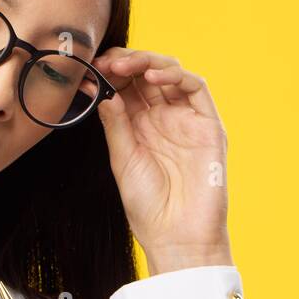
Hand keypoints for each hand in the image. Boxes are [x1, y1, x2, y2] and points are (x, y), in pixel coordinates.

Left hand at [93, 49, 233, 275]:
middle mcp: (164, 118)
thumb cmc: (148, 206)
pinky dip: (175, 74)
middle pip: (147, 74)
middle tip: (105, 63)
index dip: (110, 72)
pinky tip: (153, 76)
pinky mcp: (208, 125)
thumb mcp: (122, 159)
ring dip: (147, 61)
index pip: (127, 86)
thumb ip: (115, 124)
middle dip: (125, 62)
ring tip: (124, 66)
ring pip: (171, 73)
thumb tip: (104, 92)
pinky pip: (196, 88)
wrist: (176, 237)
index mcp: (141, 126)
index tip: (90, 68)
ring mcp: (186, 119)